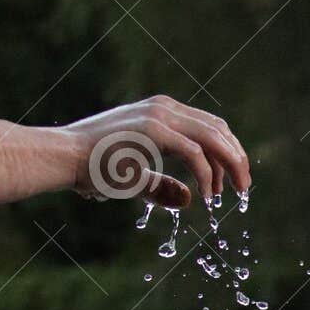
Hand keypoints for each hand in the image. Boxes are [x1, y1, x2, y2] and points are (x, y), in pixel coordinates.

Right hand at [67, 95, 249, 208]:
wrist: (64, 157)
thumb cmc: (93, 168)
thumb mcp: (135, 178)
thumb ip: (161, 186)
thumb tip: (188, 200)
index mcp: (161, 112)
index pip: (209, 126)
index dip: (228, 151)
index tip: (235, 178)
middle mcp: (164, 108)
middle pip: (217, 129)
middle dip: (236, 158)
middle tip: (245, 187)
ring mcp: (159, 116)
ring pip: (212, 137)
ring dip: (230, 164)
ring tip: (236, 191)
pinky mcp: (153, 131)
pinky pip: (194, 152)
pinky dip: (206, 174)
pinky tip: (209, 195)